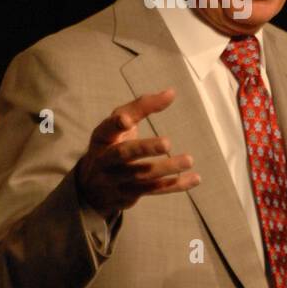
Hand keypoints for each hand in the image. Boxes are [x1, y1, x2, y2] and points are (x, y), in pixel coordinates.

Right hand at [75, 88, 199, 217]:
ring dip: (166, 168)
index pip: (108, 128)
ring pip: (142, 175)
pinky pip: (153, 190)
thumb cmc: (112, 144)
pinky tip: (194, 178)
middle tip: (167, 143)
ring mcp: (116, 180)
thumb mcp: (119, 124)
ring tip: (189, 160)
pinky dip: (175, 185)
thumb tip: (171, 92)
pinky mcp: (128, 195)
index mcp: (102, 137)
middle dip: (145, 148)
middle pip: (124, 154)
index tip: (126, 120)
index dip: (116, 125)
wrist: (92, 186)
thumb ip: (141, 107)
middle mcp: (105, 160)